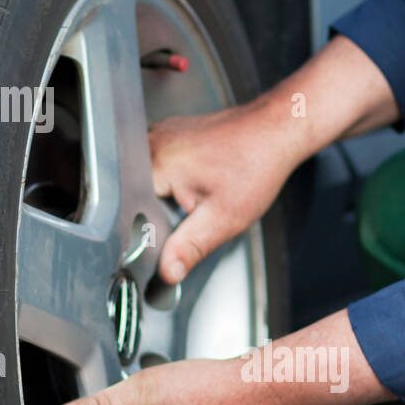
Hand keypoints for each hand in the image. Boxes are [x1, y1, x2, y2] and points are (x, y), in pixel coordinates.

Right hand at [149, 101, 297, 284]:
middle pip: (135, 196)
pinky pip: (157, 166)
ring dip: (165, 198)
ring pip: (145, 182)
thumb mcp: (222, 218)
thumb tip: (166, 273)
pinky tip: (198, 182)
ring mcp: (160, 135)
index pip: (129, 211)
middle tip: (194, 211)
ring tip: (200, 192)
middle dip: (159, 214)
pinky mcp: (170, 134)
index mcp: (156, 163)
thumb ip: (188, 247)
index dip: (148, 232)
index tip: (172, 239)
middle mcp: (152, 143)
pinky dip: (172, 181)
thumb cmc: (254, 166)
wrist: (275, 131)